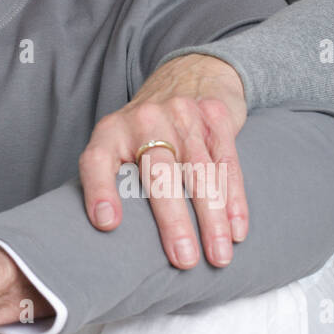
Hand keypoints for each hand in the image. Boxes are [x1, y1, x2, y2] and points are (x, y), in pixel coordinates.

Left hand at [78, 53, 247, 269]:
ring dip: (212, 219)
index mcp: (111, 131)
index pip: (97, 161)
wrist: (187, 73)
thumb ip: (111, 179)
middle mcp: (144, 119)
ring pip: (200, 172)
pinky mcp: (215, 116)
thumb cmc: (145, 129)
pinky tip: (237, 229)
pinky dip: (234, 199)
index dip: (99, 191)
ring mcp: (182, 115)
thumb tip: (109, 233)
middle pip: (159, 173)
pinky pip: (227, 163)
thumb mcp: (118, 142)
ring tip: (218, 256)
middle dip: (173, 221)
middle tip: (183, 260)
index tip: (107, 225)